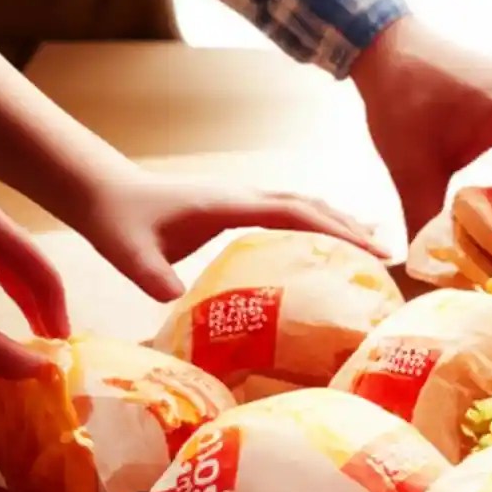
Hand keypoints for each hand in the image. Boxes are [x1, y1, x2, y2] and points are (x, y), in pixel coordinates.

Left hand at [68, 171, 386, 301]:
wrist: (102, 190)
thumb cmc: (117, 220)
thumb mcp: (127, 252)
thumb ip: (149, 274)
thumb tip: (174, 300)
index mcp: (229, 204)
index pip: (294, 212)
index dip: (334, 229)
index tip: (369, 249)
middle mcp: (244, 196)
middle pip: (311, 205)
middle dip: (350, 228)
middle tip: (388, 254)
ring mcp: (242, 199)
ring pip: (304, 204)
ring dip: (340, 222)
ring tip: (376, 245)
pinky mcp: (237, 208)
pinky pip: (290, 213)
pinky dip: (319, 224)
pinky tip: (331, 241)